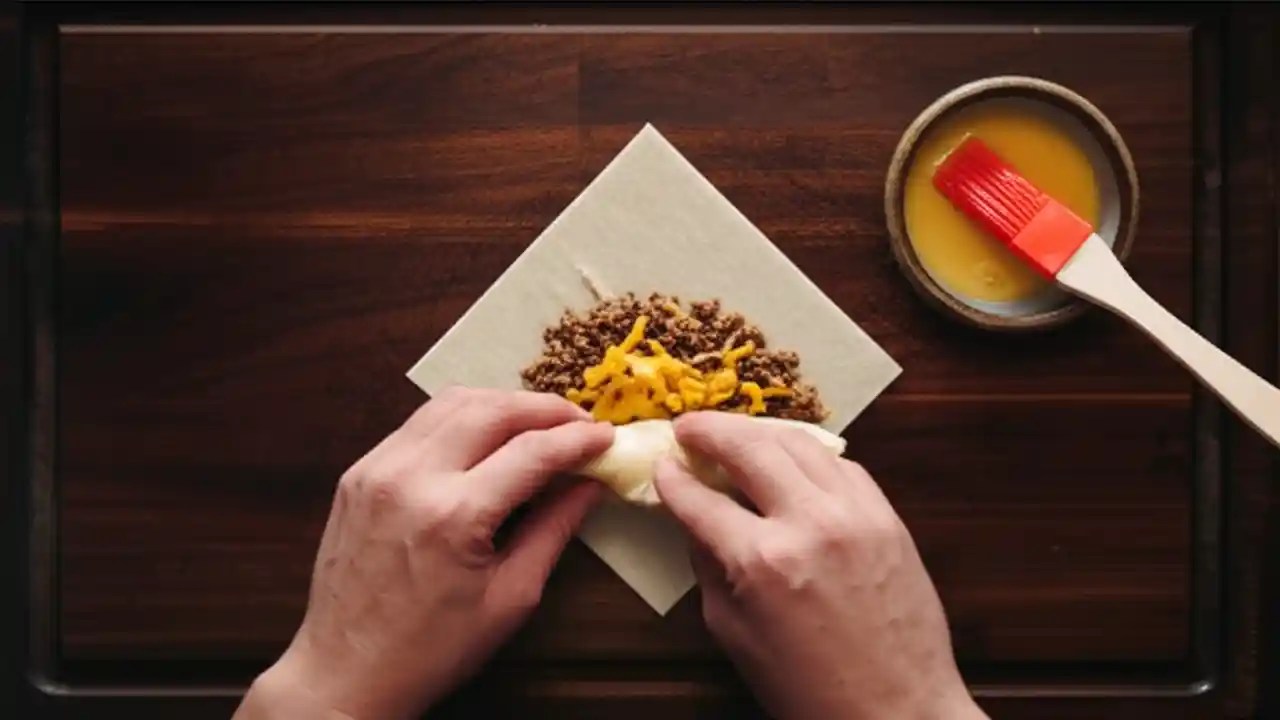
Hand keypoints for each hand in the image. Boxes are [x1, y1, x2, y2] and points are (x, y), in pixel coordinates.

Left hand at [235, 388, 613, 719]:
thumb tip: (590, 485)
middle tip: (579, 423)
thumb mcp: (511, 597)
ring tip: (538, 423)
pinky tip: (486, 438)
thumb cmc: (432, 649)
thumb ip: (553, 529)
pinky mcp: (358, 472)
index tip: (606, 437)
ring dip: (502, 404)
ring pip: (451, 402)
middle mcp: (410, 478)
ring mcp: (376, 469)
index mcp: (453, 516)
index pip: (531, 452)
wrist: (345, 673)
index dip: (577, 439)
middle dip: (544, 409)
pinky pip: (419, 423)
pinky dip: (461, 418)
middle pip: (491, 409)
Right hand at [655, 412, 984, 719]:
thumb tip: (695, 518)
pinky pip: (841, 465)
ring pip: (798, 441)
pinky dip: (808, 456)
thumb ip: (711, 567)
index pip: (701, 498)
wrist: (898, 712)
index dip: (672, 479)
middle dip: (709, 429)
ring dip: (759, 432)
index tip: (660, 466)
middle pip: (748, 446)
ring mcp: (855, 514)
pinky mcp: (888, 516)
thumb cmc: (808, 689)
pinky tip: (790, 463)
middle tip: (687, 427)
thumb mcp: (735, 633)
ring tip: (734, 436)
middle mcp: (810, 524)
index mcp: (763, 561)